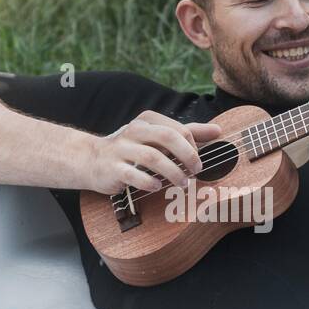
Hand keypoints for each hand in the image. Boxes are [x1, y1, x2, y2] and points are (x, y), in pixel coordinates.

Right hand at [86, 110, 222, 194]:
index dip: (193, 147)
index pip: (178, 130)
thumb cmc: (131, 149)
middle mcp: (134, 131)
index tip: (198, 163)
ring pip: (152, 157)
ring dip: (172, 172)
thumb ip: (187, 133)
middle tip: (197, 171)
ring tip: (183, 184)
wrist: (91, 159)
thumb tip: (217, 130)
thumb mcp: (157, 137)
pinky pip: (133, 174)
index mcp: (148, 121)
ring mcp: (122, 149)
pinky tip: (157, 187)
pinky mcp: (112, 168)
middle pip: (167, 137)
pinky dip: (148, 182)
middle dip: (187, 155)